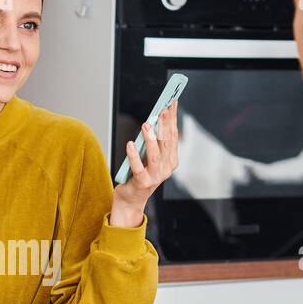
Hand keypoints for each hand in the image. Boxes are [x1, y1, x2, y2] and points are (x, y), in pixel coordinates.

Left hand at [111, 99, 179, 227]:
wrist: (131, 200)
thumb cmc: (139, 175)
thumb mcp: (148, 157)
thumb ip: (151, 143)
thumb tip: (151, 121)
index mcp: (171, 161)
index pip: (173, 136)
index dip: (172, 119)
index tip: (171, 103)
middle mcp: (166, 169)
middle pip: (166, 143)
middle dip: (164, 125)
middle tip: (161, 110)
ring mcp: (155, 177)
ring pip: (155, 155)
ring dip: (150, 139)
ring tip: (145, 125)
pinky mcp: (142, 183)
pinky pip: (138, 167)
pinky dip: (133, 155)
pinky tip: (130, 144)